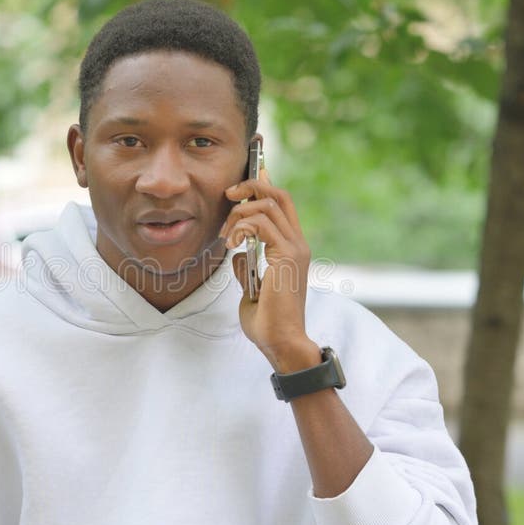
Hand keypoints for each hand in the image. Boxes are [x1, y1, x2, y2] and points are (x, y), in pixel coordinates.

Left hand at [220, 169, 320, 372]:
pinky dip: (242, 228)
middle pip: (280, 195)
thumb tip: (239, 253)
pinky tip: (232, 244)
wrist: (280, 342)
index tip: (242, 182)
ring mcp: (295, 248)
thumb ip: (249, 266)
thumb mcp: (252, 287)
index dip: (264, 185)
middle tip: (228, 194)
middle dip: (252, 185)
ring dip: (239, 213)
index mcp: (292, 248)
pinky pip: (262, 224)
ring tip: (226, 235)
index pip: (282, 205)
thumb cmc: (267, 321)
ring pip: (268, 205)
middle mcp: (298, 243)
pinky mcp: (287, 256)